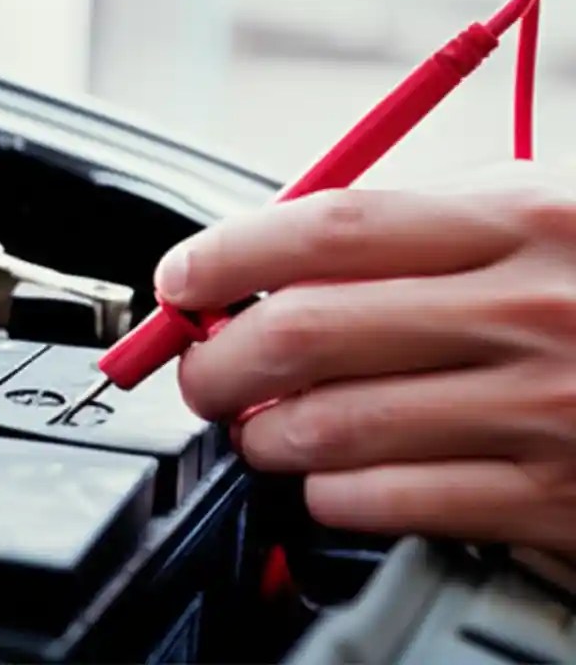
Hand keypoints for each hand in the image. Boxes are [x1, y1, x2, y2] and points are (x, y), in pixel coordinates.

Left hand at [156, 161, 575, 558]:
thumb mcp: (542, 218)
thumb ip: (418, 229)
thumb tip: (266, 255)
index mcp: (521, 220)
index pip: (329, 228)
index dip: (228, 254)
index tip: (180, 280)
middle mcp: (527, 311)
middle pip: (306, 330)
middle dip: (216, 360)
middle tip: (201, 372)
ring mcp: (540, 411)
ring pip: (328, 426)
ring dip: (261, 435)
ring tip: (259, 429)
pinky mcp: (550, 500)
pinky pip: (384, 501)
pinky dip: (325, 493)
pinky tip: (328, 478)